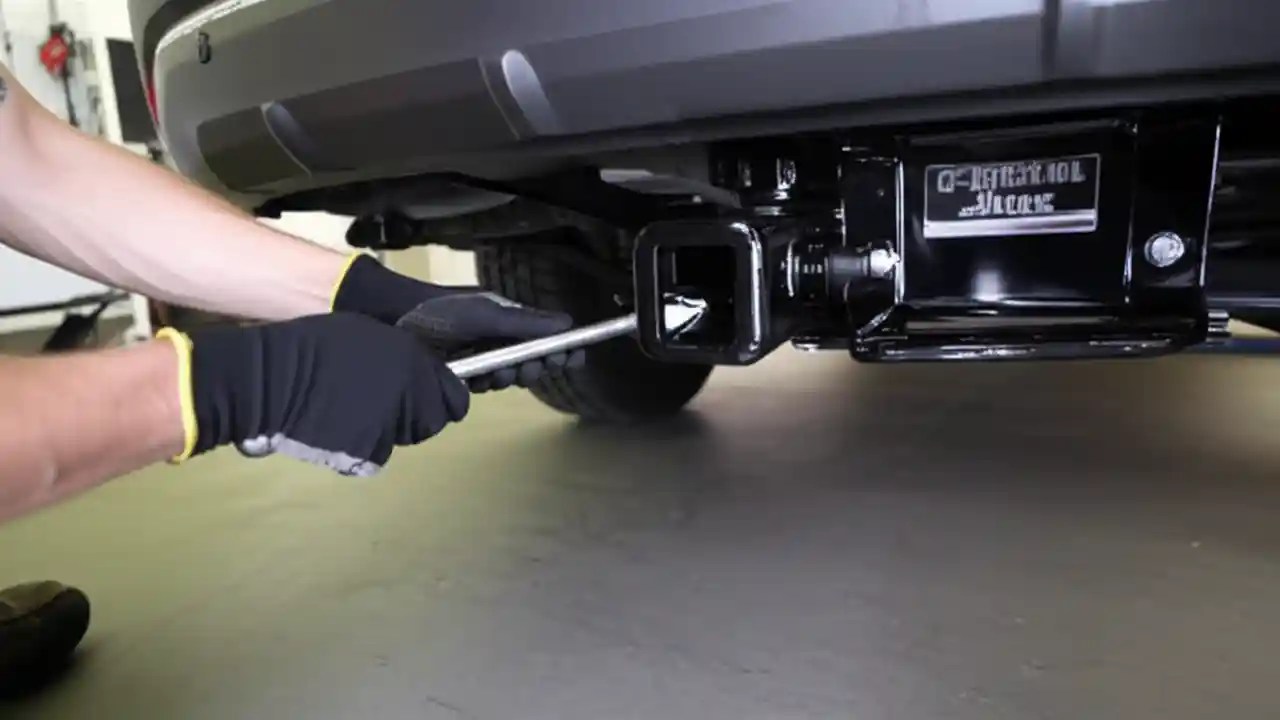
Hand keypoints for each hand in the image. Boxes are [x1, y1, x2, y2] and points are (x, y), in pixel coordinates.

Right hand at [164, 313, 467, 475]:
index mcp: (417, 365)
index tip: (426, 398)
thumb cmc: (317, 347)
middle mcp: (414, 398)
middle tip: (378, 403)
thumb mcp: (372, 336)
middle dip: (414, 417)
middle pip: (431, 423)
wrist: (275, 377)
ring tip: (348, 411)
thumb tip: (417, 372)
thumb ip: (403, 357)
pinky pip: (372, 457)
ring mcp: (393, 429)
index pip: (454, 398)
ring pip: (400, 439)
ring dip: (385, 431)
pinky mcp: (368, 455)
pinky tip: (334, 429)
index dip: (441, 399)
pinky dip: (358, 450)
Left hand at [331, 255, 583, 391]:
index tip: (574, 357)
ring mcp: (478, 358)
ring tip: (504, 371)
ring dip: (511, 375)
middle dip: (537, 365)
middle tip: (537, 366)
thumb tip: (566, 324)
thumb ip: (524, 322)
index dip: (560, 348)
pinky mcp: (461, 377)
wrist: (390, 323)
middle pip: (529, 359)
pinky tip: (483, 379)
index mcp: (504, 320)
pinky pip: (486, 385)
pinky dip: (489, 383)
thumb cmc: (438, 311)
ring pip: (509, 375)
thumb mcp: (485, 313)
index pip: (542, 337)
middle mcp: (494, 339)